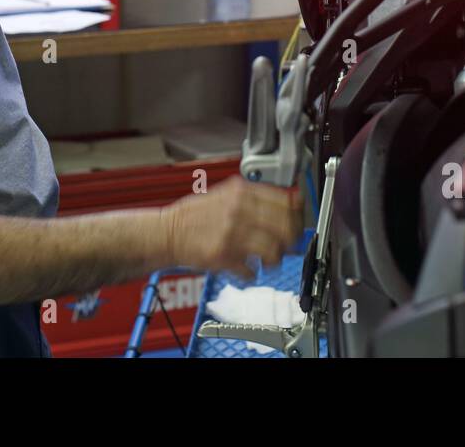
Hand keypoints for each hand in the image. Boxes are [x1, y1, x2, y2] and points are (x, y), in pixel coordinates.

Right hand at [162, 176, 303, 277]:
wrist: (166, 232)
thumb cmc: (195, 215)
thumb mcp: (226, 194)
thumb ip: (255, 198)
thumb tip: (291, 202)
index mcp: (241, 191)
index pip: (286, 201)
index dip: (297, 216)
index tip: (298, 224)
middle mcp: (239, 209)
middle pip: (285, 226)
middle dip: (291, 240)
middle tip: (286, 246)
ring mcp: (231, 233)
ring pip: (273, 250)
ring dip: (274, 260)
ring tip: (267, 261)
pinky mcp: (223, 256)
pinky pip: (252, 270)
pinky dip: (252, 273)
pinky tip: (246, 268)